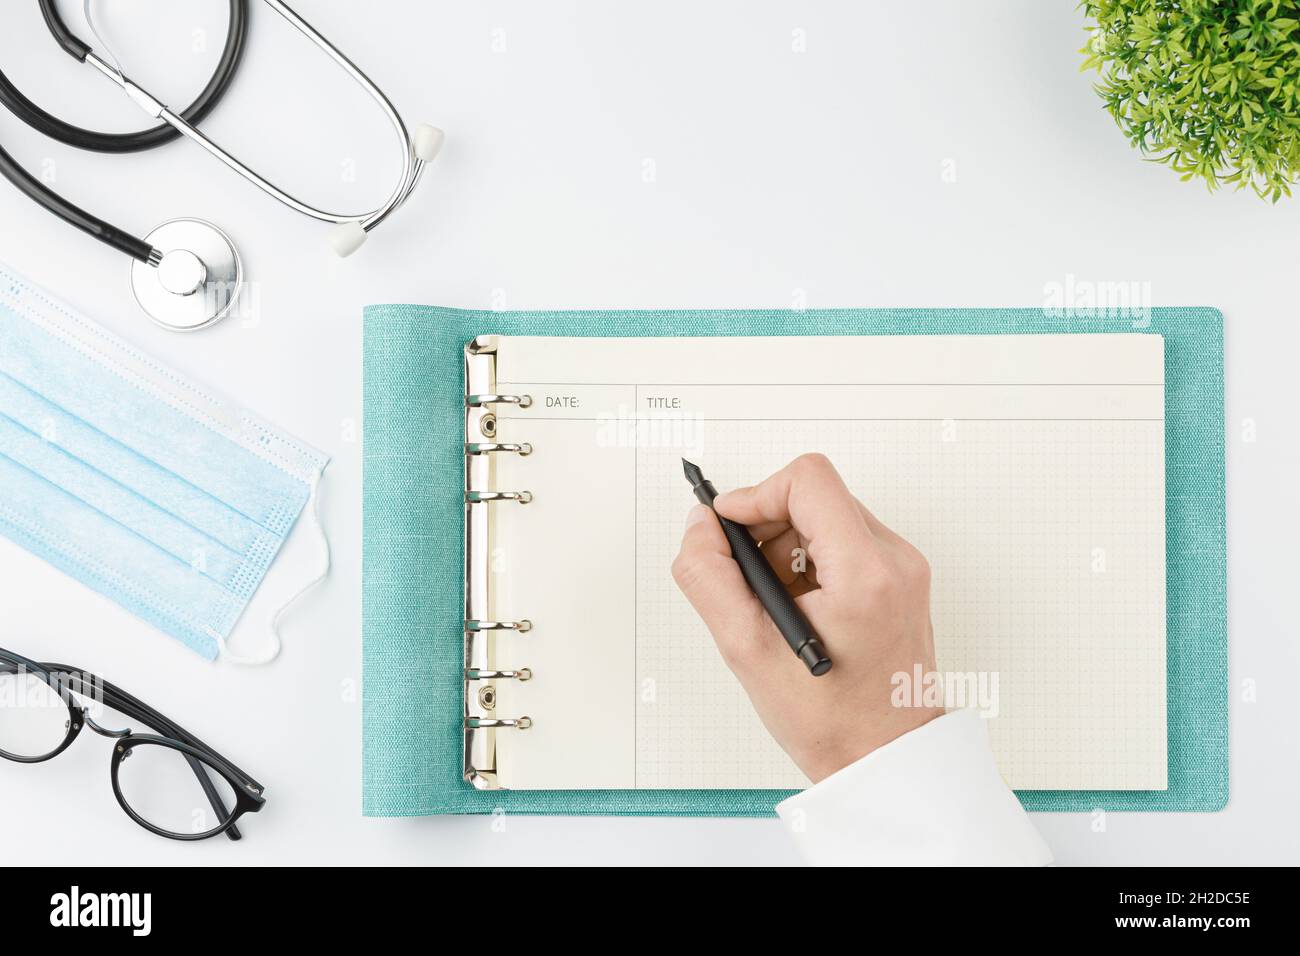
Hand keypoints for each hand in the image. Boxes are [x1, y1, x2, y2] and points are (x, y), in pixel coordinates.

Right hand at [671, 453, 942, 782]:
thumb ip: (709, 576)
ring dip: (788, 548)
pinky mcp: (901, 578)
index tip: (729, 527)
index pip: (808, 480)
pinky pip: (844, 541)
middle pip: (815, 496)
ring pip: (827, 516)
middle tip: (750, 580)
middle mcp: (895, 561)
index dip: (756, 495)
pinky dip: (811, 562)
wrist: (885, 757)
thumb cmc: (831, 720)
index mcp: (864, 573)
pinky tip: (801, 608)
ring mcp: (904, 568)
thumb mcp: (746, 649)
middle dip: (769, 529)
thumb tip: (699, 527)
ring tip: (778, 605)